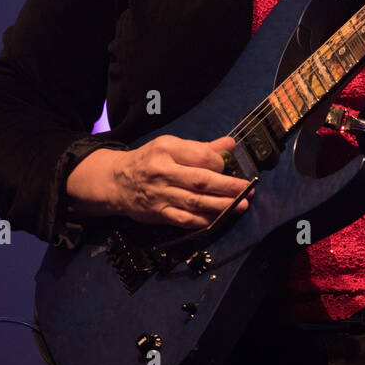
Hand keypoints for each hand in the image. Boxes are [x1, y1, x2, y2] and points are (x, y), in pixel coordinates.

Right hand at [66, 134, 251, 227]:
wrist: (116, 182)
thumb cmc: (149, 161)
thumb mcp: (170, 146)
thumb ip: (201, 148)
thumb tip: (230, 144)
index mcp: (166, 149)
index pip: (200, 156)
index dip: (219, 163)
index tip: (230, 167)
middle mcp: (162, 172)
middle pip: (200, 181)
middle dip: (228, 186)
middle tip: (248, 189)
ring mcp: (160, 195)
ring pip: (195, 202)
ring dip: (222, 206)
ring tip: (242, 205)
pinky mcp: (158, 214)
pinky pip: (185, 219)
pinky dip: (204, 220)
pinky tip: (219, 218)